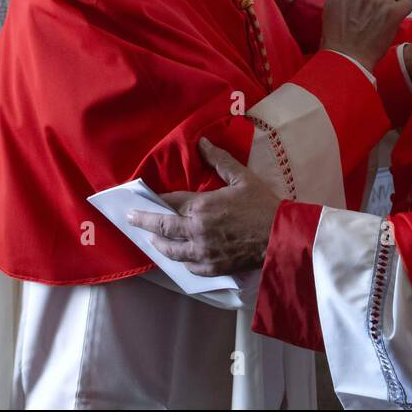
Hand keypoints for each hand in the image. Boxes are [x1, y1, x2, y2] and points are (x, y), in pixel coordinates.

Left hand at [126, 138, 280, 276]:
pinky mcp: (212, 268)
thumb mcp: (242, 177)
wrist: (282, 235)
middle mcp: (196, 230)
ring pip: (171, 250)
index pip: (170, 201)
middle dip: (143, 221)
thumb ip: (219, 160)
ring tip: (151, 239)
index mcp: (202, 206)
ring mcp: (202, 252)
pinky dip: (181, 261)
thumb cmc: (263, 205)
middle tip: (130, 217)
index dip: (157, 199)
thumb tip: (203, 143)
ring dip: (158, 244)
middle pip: (162, 227)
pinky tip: (179, 256)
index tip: (145, 197)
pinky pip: (189, 266)